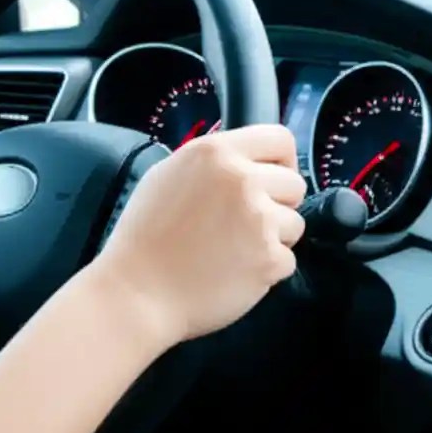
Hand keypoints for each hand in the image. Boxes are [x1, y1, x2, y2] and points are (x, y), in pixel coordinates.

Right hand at [86, 125, 306, 346]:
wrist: (136, 294)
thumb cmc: (144, 238)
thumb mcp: (168, 175)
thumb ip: (211, 164)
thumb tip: (245, 163)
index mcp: (216, 153)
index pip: (280, 139)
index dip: (282, 162)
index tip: (272, 180)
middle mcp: (242, 179)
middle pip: (295, 183)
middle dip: (277, 204)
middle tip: (245, 224)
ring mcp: (259, 220)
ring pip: (295, 223)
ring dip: (273, 239)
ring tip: (235, 251)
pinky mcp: (269, 259)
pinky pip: (287, 259)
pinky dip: (267, 270)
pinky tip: (234, 273)